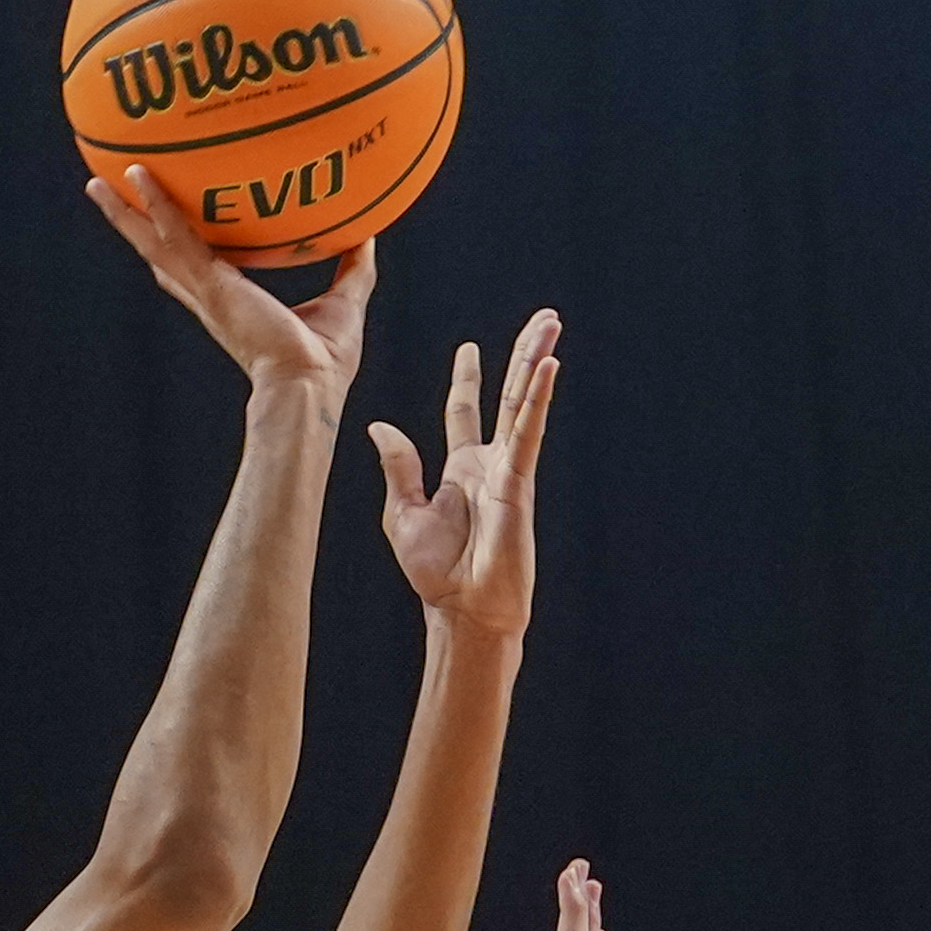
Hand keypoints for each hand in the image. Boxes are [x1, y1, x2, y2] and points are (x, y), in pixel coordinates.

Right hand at [86, 165, 376, 403]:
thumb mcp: (345, 302)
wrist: (309, 385)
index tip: (159, 227)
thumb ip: (352, 266)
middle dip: (136, 229)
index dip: (175, 251)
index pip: (194, 273)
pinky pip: (176, 238)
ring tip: (98, 182)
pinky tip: (138, 178)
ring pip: (154, 245)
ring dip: (126, 214)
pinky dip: (156, 207)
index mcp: (231, 306)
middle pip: (161, 256)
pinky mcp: (210, 286)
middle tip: (112, 198)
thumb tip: (368, 233)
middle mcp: (210, 299)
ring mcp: (205, 292)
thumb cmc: (325, 363)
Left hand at [373, 311, 558, 638]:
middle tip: (541, 320)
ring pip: (524, 403)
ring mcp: (508, 470)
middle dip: (522, 356)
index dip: (467, 379)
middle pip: (508, 396)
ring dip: (537, 362)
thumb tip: (380, 426)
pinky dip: (538, 398)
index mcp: (461, 470)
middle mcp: (489, 463)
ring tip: (551, 325)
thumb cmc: (436, 574)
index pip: (464, 411)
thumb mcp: (403, 514)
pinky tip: (549, 367)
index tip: (469, 350)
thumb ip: (398, 468)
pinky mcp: (519, 482)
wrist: (463, 610)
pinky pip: (529, 431)